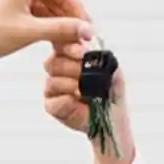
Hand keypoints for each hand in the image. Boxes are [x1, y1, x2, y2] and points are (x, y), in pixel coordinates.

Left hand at [0, 0, 92, 67]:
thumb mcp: (27, 32)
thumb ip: (61, 29)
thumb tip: (86, 30)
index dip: (79, 13)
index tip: (88, 32)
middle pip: (54, 0)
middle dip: (68, 22)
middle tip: (79, 43)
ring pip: (42, 9)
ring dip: (55, 27)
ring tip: (66, 47)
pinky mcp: (1, 7)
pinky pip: (30, 15)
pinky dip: (41, 28)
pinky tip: (48, 43)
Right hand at [42, 44, 135, 163]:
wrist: (112, 118)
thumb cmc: (111, 92)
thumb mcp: (112, 71)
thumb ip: (100, 57)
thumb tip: (87, 48)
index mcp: (71, 58)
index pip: (60, 44)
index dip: (68, 46)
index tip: (81, 52)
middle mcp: (59, 71)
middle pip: (52, 62)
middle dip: (72, 67)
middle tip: (85, 74)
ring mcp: (54, 89)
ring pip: (51, 81)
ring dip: (71, 85)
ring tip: (85, 91)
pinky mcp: (53, 106)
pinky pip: (52, 101)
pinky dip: (66, 101)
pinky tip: (78, 102)